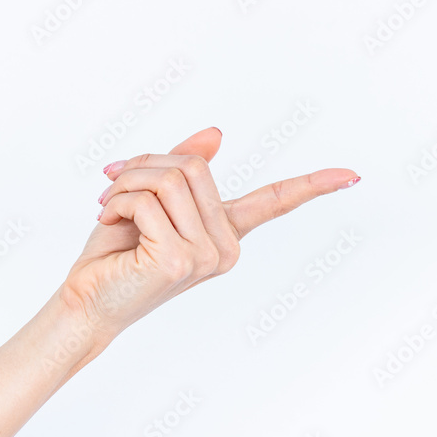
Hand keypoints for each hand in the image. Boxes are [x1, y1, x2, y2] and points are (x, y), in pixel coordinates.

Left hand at [59, 127, 358, 353]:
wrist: (84, 303)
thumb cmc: (114, 253)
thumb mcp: (150, 199)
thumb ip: (183, 167)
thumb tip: (217, 134)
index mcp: (226, 233)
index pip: (277, 201)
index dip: (315, 184)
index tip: (352, 174)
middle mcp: (226, 247)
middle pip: (193, 166)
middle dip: (144, 166)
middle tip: (111, 185)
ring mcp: (208, 257)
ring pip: (170, 178)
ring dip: (126, 182)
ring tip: (106, 206)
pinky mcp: (180, 260)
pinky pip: (149, 201)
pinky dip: (117, 201)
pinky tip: (107, 222)